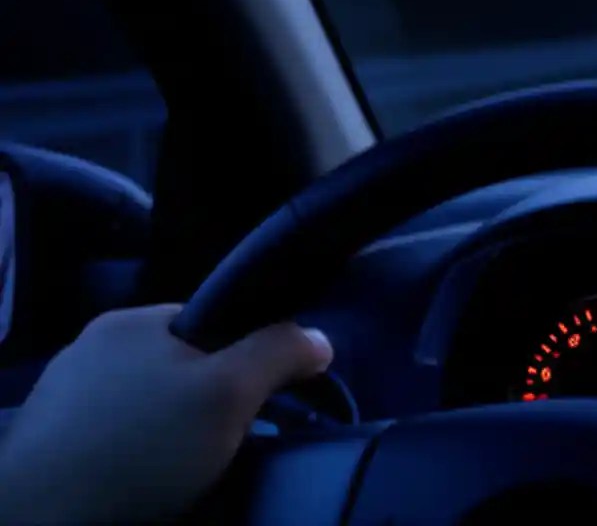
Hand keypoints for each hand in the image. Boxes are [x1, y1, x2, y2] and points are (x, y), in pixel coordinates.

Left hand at [0, 304, 331, 523]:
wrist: (46, 518)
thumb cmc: (142, 446)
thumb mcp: (230, 393)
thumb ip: (277, 354)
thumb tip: (319, 338)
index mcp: (128, 322)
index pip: (208, 324)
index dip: (243, 359)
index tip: (254, 401)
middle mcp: (88, 349)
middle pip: (178, 367)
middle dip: (207, 401)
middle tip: (227, 440)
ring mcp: (63, 399)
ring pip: (145, 406)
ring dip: (171, 432)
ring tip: (187, 469)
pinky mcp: (49, 445)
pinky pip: (114, 438)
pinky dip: (137, 458)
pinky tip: (147, 484)